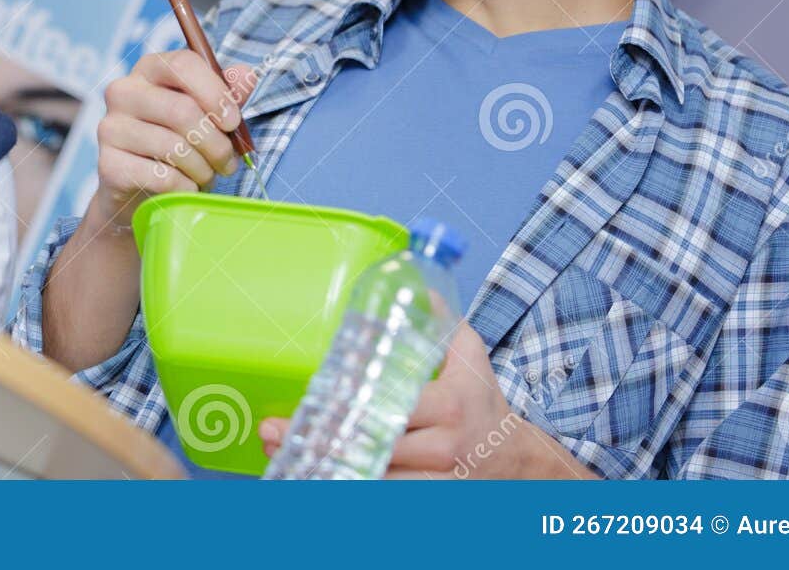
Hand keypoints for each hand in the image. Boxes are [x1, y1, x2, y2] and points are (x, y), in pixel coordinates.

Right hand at [91, 50, 255, 229]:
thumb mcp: (206, 113)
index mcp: (149, 69)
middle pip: (182, 111)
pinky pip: (162, 177)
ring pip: (175, 147)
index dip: (215, 93)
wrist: (140, 190)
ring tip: (207, 176)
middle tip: (228, 163)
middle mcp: (123, 92)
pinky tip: (186, 188)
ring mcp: (111, 128)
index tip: (233, 122)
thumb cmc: (178, 142)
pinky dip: (186, 187)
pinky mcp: (109, 165)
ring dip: (203, 169)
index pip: (183, 65)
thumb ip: (226, 92)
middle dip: (216, 143)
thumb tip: (247, 75)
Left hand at [259, 324, 595, 478]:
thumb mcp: (471, 355)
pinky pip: (382, 500)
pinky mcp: (428, 502)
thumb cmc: (483, 401)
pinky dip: (346, 490)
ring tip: (281, 457)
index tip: (312, 402)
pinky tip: (311, 481)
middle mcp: (441, 448)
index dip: (349, 408)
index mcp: (448, 407)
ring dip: (323, 473)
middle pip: (373, 448)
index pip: (393, 407)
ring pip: (373, 482)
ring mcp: (435, 480)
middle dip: (321, 442)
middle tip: (274, 432)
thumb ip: (443, 322)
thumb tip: (420, 286)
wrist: (514, 460)